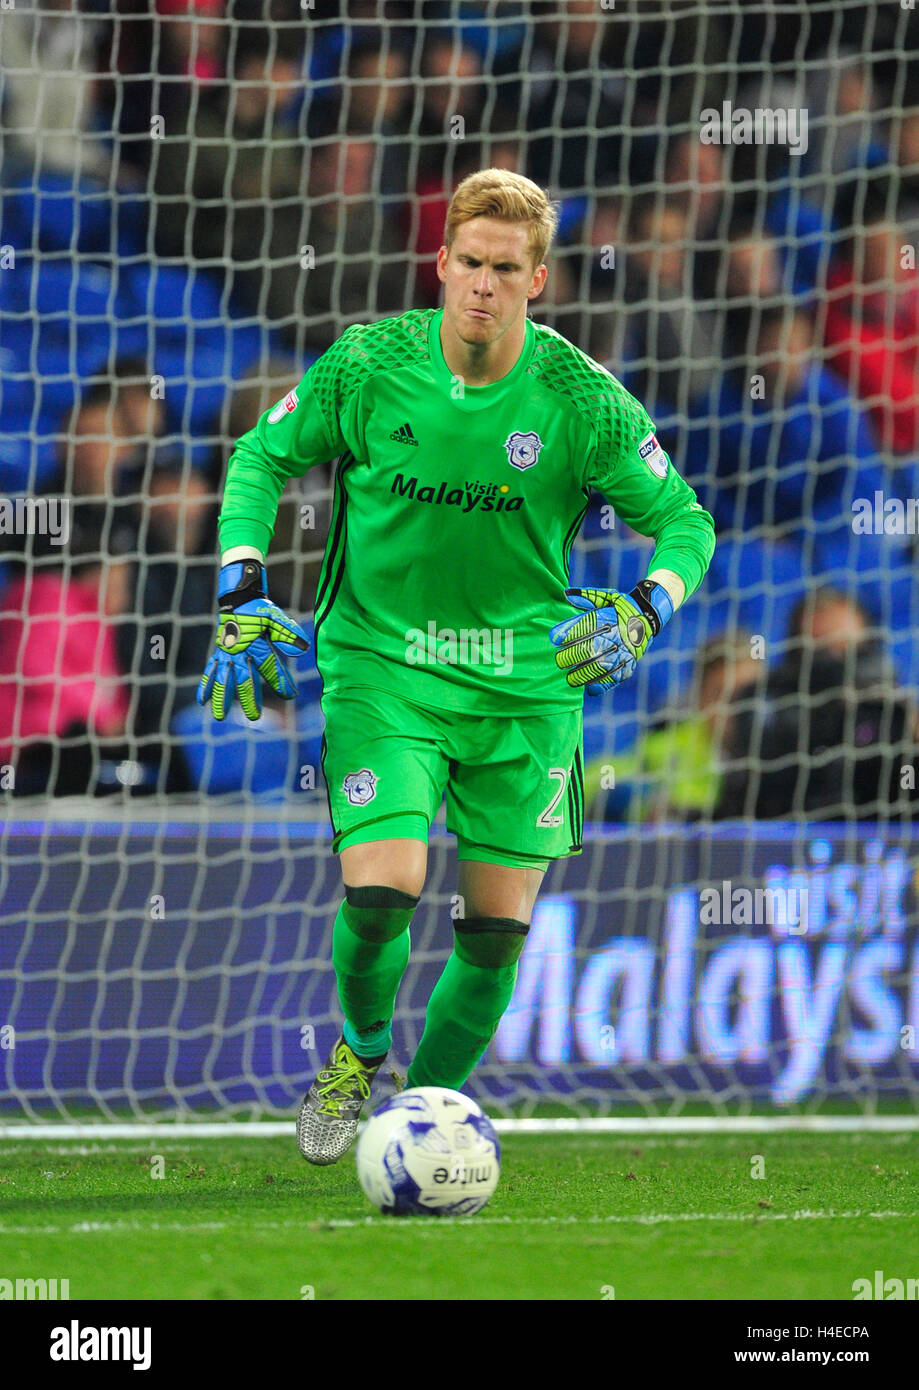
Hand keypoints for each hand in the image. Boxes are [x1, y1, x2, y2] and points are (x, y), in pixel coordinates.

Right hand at [198, 559, 309, 720]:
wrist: (238, 597)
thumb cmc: (260, 609)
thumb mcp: (277, 618)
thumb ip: (288, 634)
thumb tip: (304, 649)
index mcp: (255, 644)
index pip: (270, 666)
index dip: (281, 681)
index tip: (291, 695)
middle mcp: (239, 652)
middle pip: (243, 679)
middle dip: (249, 698)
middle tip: (254, 717)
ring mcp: (226, 653)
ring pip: (223, 679)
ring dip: (221, 698)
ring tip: (218, 716)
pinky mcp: (218, 653)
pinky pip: (210, 671)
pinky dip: (206, 685)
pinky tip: (202, 701)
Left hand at [550, 581, 672, 694]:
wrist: (649, 617)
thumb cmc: (621, 607)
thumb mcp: (606, 596)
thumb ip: (586, 596)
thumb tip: (565, 594)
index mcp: (610, 617)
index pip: (585, 626)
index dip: (567, 632)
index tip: (554, 639)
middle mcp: (617, 635)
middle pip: (590, 648)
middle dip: (572, 656)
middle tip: (559, 660)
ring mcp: (625, 651)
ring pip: (600, 666)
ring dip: (583, 674)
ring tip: (569, 678)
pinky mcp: (630, 664)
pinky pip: (615, 677)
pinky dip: (602, 685)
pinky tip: (588, 688)